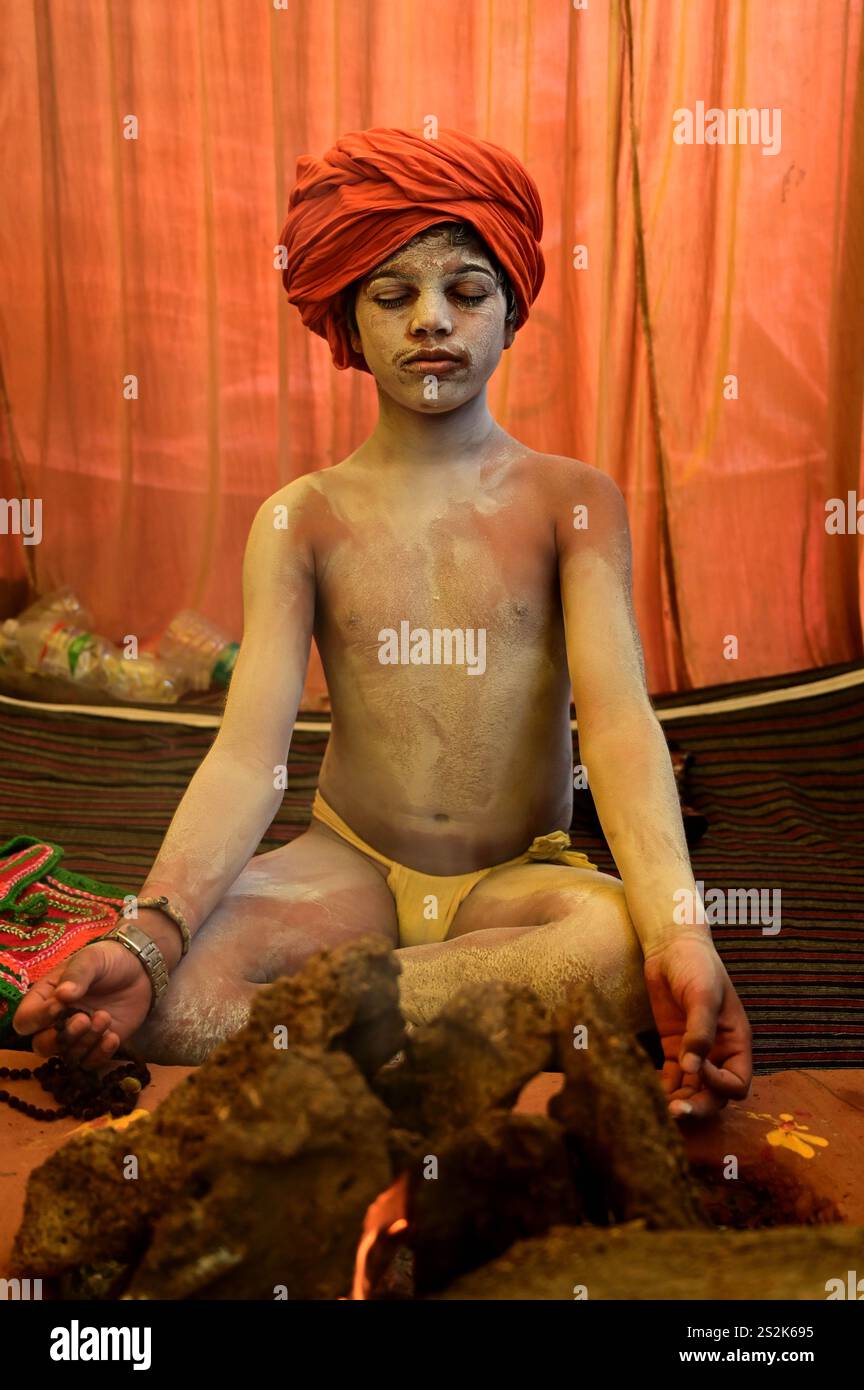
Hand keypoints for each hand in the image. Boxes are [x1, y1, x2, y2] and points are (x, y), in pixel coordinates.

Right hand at [12, 939, 153, 1069]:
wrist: (140, 970)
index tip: (60, 1005)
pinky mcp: (97, 1046)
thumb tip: (62, 995)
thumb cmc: (108, 960)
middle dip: (60, 1038)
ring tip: (105, 1017)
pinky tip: (113, 1037)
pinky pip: (90, 1063)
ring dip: (85, 1042)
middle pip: (41, 1046)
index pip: (25, 1020)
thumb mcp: (92, 959)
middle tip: (84, 1019)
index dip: (38, 1018)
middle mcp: (56, 1022)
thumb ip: (77, 975)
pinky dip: (100, 1055)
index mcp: (45, 998)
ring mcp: (77, 1036)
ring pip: (67, 1056)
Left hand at [642, 929, 751, 1118]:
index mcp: (736, 1043)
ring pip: (691, 1090)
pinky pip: (671, 1077)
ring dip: (677, 1102)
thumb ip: (700, 1032)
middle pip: (714, 1095)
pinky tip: (648, 1092)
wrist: (671, 946)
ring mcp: (695, 1052)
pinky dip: (662, 1088)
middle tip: (675, 1112)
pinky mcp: (673, 1048)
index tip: (697, 1068)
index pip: (736, 1083)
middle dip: (697, 1106)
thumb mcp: (703, 995)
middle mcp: (719, 1053)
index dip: (719, 1085)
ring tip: (657, 1110)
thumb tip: (692, 1070)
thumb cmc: (697, 966)